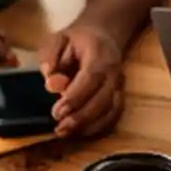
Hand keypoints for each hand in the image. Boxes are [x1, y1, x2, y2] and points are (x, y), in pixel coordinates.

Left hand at [37, 21, 124, 136]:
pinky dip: (98, 127)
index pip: (91, 78)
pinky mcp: (120, 96)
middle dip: (80, 117)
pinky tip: (80, 132)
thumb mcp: (57, 39)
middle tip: (59, 127)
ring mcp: (120, 86)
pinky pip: (114, 116)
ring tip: (65, 132)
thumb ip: (50, 56)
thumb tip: (50, 81)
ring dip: (89, 126)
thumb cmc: (77, 41)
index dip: (75, 97)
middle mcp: (114, 72)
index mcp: (100, 54)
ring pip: (110, 111)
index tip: (57, 112)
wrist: (103, 37)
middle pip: (103, 99)